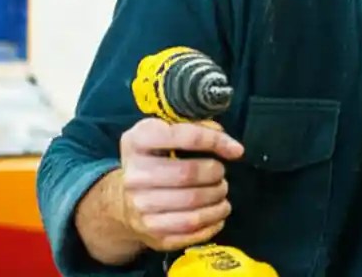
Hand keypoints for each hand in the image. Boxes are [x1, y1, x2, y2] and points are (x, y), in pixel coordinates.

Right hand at [116, 117, 244, 251]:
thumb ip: (200, 129)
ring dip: (218, 199)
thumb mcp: (168, 133)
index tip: (236, 150)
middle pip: (188, 174)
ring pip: (192, 204)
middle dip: (216, 173)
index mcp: (138, 141)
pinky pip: (191, 230)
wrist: (126, 198)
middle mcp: (134, 175)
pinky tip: (218, 213)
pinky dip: (213, 222)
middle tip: (220, 174)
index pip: (185, 137)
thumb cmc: (157, 159)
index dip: (216, 142)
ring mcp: (140, 207)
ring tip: (221, 192)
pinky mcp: (151, 232)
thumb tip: (231, 147)